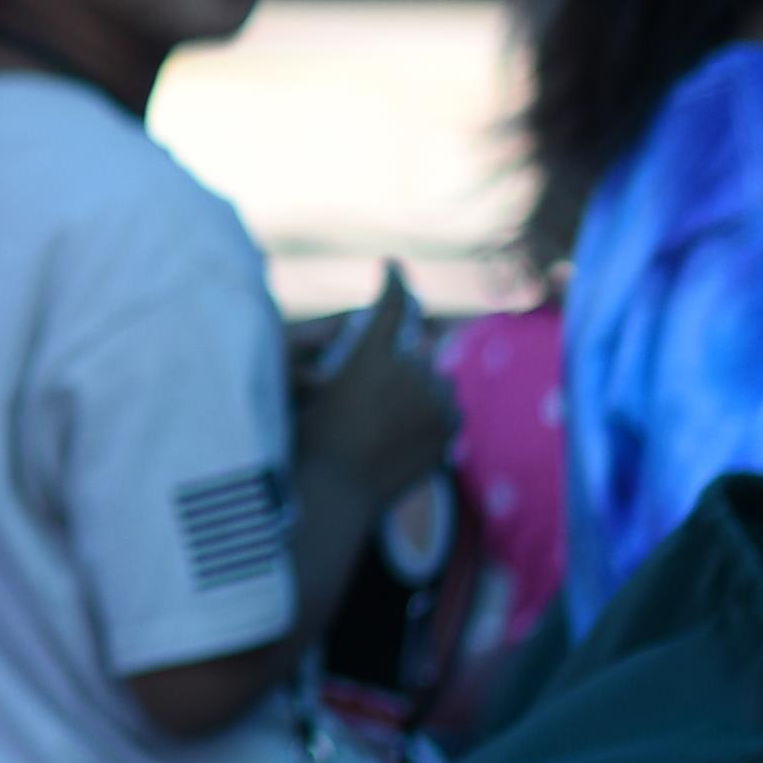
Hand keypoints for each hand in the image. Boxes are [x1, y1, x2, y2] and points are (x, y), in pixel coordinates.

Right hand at [291, 291, 459, 500]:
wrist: (336, 495)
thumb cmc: (312, 441)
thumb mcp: (315, 388)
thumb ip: (346, 358)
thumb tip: (366, 341)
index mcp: (373, 357)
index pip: (393, 305)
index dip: (395, 282)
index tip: (392, 266)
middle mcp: (410, 373)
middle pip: (412, 353)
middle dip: (397, 365)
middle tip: (368, 398)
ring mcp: (436, 402)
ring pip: (431, 381)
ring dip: (415, 391)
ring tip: (383, 422)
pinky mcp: (451, 427)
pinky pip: (444, 407)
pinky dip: (429, 414)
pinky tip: (401, 436)